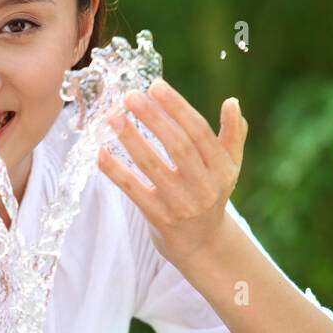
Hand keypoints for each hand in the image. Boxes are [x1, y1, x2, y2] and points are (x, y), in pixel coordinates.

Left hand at [96, 78, 247, 265]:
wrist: (202, 245)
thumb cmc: (211, 195)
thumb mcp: (229, 167)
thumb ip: (232, 135)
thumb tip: (232, 102)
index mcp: (222, 169)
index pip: (199, 132)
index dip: (177, 108)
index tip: (155, 86)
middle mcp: (204, 186)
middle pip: (177, 146)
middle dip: (152, 118)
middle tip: (129, 96)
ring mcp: (180, 203)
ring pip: (152, 166)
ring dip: (130, 138)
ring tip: (111, 116)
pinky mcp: (158, 217)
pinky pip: (134, 190)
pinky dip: (116, 171)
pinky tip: (100, 152)